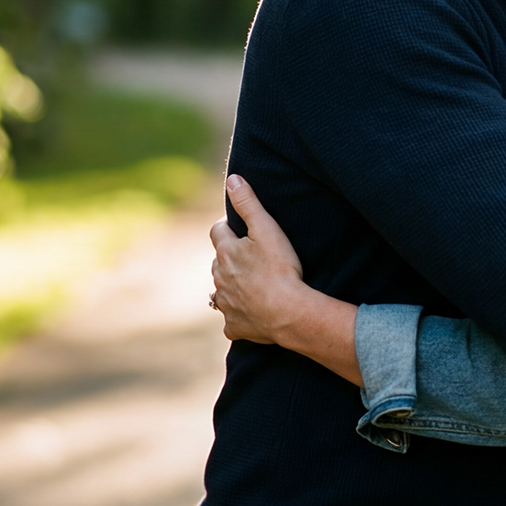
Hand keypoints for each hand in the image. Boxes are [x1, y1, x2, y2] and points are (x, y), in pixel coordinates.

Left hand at [210, 173, 308, 345]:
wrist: (288, 313)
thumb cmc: (280, 269)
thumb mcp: (267, 229)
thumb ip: (248, 203)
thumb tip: (232, 179)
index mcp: (226, 252)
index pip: (217, 231)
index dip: (226, 226)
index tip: (238, 227)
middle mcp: (219, 277)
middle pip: (219, 261)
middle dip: (230, 257)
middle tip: (251, 257)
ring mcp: (225, 303)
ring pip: (222, 290)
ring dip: (232, 285)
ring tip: (252, 283)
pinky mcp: (233, 326)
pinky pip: (231, 319)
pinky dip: (238, 314)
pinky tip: (251, 313)